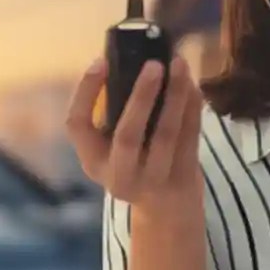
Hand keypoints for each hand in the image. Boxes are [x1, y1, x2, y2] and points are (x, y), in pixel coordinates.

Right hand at [65, 55, 203, 213]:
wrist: (165, 210)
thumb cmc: (134, 164)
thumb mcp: (110, 148)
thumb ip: (113, 113)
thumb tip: (129, 59)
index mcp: (93, 163)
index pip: (77, 125)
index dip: (86, 92)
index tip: (100, 61)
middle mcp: (119, 175)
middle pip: (127, 136)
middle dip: (141, 97)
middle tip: (154, 64)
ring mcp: (154, 179)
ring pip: (167, 135)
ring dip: (175, 96)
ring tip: (179, 65)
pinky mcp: (184, 177)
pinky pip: (190, 137)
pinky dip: (193, 108)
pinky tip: (192, 85)